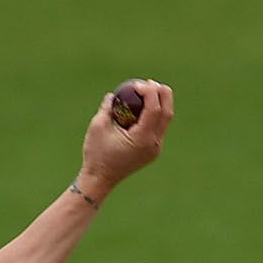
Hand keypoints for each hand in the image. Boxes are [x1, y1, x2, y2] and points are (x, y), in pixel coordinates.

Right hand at [77, 80, 173, 200]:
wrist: (100, 180)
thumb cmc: (96, 154)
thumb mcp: (98, 126)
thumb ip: (107, 107)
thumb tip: (113, 94)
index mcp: (142, 138)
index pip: (154, 109)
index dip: (149, 92)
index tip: (137, 84)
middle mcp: (153, 144)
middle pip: (167, 112)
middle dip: (161, 93)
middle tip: (150, 83)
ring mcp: (155, 149)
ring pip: (165, 120)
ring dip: (160, 103)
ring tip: (148, 92)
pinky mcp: (153, 151)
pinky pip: (158, 128)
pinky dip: (154, 115)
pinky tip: (143, 107)